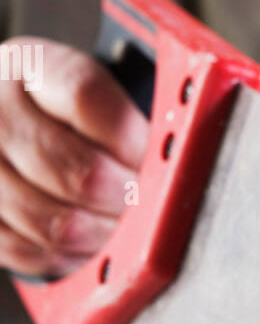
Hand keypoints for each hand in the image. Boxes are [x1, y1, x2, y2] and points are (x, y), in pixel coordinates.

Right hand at [0, 37, 148, 276]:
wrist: (3, 121)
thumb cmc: (64, 109)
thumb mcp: (90, 85)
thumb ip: (127, 111)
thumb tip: (178, 151)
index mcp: (31, 67)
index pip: (86, 96)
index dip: (132, 139)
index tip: (155, 158)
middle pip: (79, 173)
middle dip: (126, 198)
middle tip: (145, 203)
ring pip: (55, 223)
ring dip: (101, 236)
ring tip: (121, 226)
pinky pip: (25, 251)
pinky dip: (64, 257)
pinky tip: (84, 243)